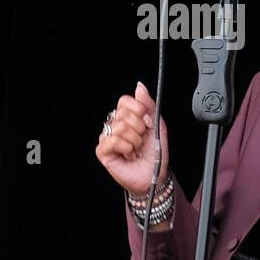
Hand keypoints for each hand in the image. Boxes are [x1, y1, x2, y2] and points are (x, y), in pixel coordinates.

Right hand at [96, 81, 170, 195]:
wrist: (154, 173)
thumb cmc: (155, 151)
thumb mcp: (157, 124)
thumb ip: (148, 104)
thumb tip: (139, 86)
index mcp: (125, 117)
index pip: (124, 100)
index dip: (139, 109)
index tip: (148, 123)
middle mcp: (113, 125)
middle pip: (124, 114)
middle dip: (140, 128)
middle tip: (142, 139)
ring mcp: (106, 137)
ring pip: (121, 127)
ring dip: (135, 140)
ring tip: (136, 148)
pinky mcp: (102, 150)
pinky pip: (114, 140)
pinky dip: (127, 148)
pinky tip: (128, 154)